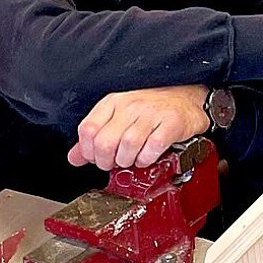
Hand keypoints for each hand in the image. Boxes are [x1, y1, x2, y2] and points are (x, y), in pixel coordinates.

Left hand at [68, 85, 210, 170]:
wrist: (188, 99)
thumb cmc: (152, 109)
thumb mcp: (119, 117)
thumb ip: (95, 137)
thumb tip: (75, 157)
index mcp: (113, 102)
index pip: (88, 130)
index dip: (88, 151)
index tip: (96, 158)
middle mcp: (130, 105)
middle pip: (105, 142)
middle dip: (107, 161)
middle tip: (114, 163)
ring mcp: (151, 114)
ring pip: (127, 147)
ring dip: (128, 162)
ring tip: (132, 160)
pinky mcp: (170, 124)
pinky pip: (152, 148)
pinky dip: (147, 159)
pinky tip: (147, 156)